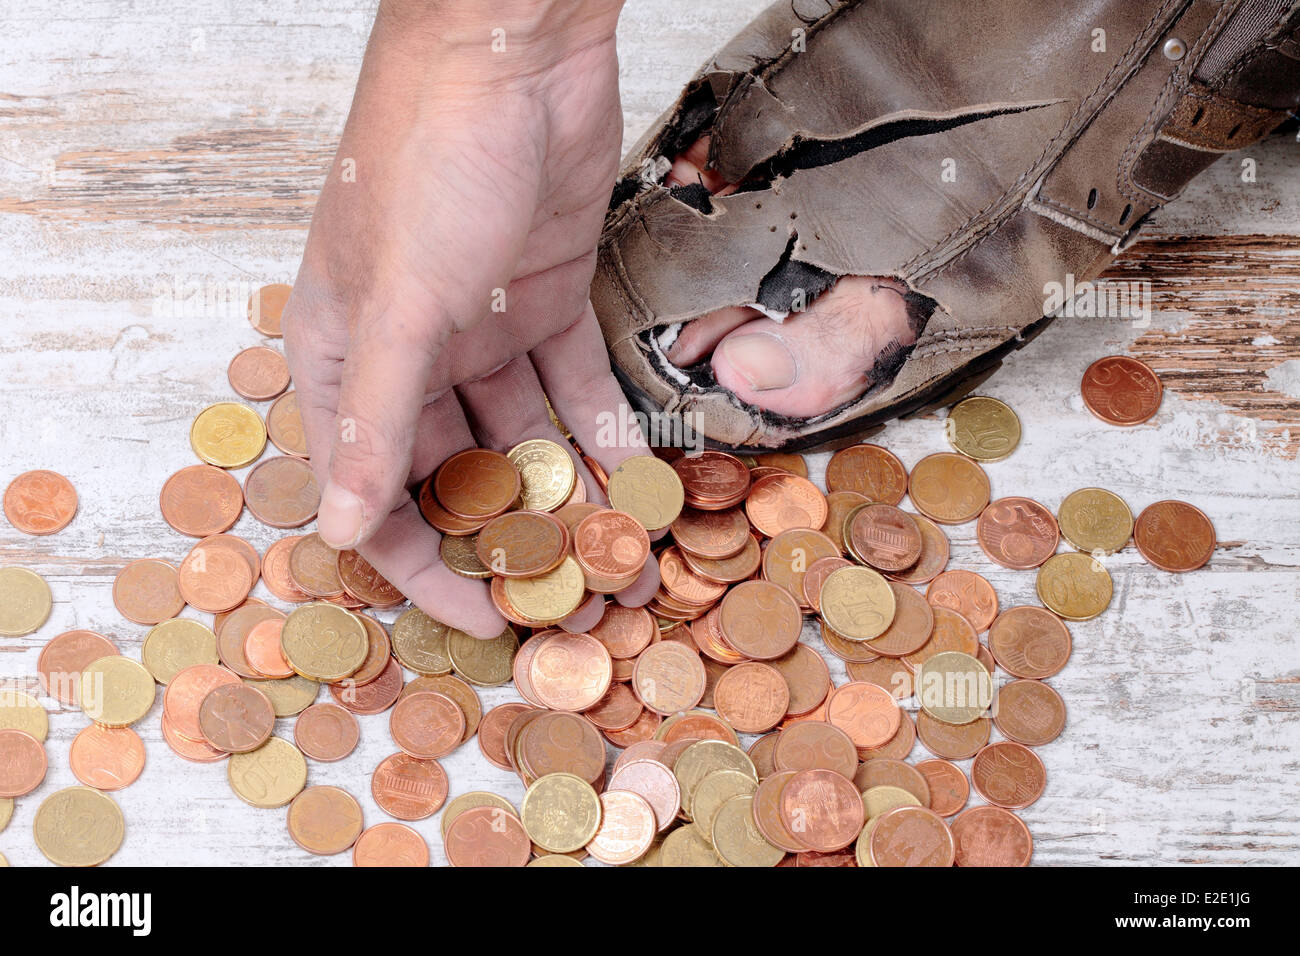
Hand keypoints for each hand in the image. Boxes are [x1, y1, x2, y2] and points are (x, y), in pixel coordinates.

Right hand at [283, 0, 653, 636]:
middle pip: (454, 470)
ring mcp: (483, 326)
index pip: (371, 488)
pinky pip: (574, 385)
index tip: (483, 620)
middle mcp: (411, 352)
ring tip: (619, 552)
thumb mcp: (399, 303)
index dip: (420, 560)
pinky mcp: (548, 297)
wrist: (511, 51)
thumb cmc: (426, 162)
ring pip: (523, 435)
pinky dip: (602, 430)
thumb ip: (373, 417)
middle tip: (572, 598)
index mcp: (346, 357)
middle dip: (508, 535)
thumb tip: (338, 524)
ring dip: (564, 490)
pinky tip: (638, 480)